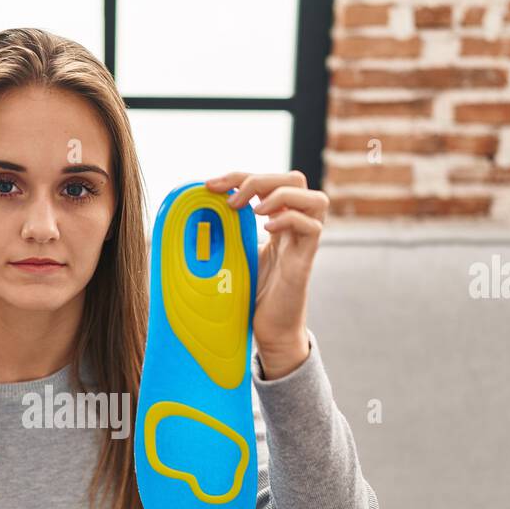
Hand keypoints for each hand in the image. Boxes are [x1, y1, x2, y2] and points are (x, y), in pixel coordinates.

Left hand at [205, 170, 326, 375]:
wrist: (269, 332)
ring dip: (281, 195)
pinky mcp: (306, 261)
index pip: (268, 181)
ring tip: (255, 211)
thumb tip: (194, 217)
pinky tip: (267, 229)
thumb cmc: (252, 296)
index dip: (239, 176)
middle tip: (231, 198)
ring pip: (315, 198)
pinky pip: (312, 227)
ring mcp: (304, 243)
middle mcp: (295, 227)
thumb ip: (226, 234)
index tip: (210, 186)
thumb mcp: (233, 256)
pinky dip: (289, 219)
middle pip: (295, 179)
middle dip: (259, 179)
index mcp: (278, 221)